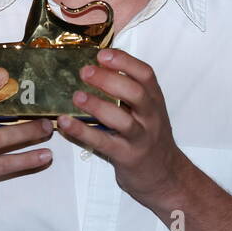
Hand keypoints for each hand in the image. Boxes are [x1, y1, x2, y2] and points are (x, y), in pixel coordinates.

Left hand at [56, 48, 186, 204]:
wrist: (165, 176)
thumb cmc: (149, 138)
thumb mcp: (147, 112)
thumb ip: (130, 92)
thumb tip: (97, 68)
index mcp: (155, 101)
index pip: (145, 74)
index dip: (124, 61)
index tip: (102, 54)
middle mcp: (151, 117)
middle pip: (135, 93)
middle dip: (109, 79)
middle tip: (85, 71)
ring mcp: (140, 138)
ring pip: (122, 120)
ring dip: (97, 106)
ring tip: (76, 96)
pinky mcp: (127, 157)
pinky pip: (103, 143)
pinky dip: (82, 132)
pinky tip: (65, 123)